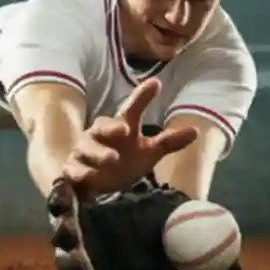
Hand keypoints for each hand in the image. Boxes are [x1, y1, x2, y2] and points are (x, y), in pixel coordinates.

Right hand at [62, 77, 197, 198]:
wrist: (100, 185)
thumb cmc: (125, 161)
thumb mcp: (149, 152)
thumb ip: (169, 141)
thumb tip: (196, 131)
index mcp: (121, 127)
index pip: (132, 109)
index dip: (142, 97)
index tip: (155, 84)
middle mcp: (101, 135)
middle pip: (103, 125)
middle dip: (112, 126)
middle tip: (124, 128)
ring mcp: (85, 152)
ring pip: (88, 147)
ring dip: (99, 152)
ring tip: (112, 158)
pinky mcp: (74, 170)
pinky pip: (75, 169)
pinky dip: (81, 171)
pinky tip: (88, 175)